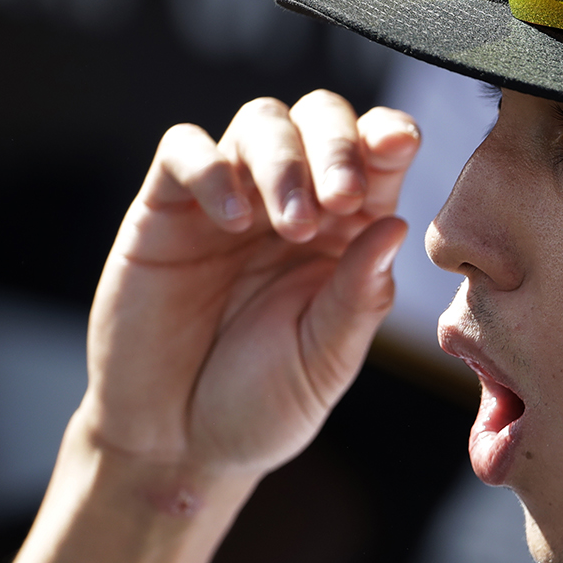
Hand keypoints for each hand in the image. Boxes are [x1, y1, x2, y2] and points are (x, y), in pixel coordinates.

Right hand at [80, 90, 417, 475]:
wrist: (176, 445)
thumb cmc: (263, 401)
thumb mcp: (325, 359)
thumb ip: (360, 295)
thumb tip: (396, 225)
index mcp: (348, 229)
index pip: (377, 155)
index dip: (389, 135)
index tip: (398, 146)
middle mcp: (293, 200)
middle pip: (320, 117)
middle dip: (337, 143)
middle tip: (340, 199)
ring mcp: (229, 199)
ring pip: (260, 122)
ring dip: (283, 159)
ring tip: (290, 225)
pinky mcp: (164, 209)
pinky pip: (182, 150)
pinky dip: (210, 166)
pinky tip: (232, 217)